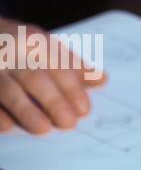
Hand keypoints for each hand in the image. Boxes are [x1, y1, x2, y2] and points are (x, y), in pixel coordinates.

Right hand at [0, 17, 105, 133]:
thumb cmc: (16, 44)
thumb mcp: (42, 45)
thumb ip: (70, 63)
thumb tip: (102, 80)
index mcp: (33, 40)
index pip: (57, 65)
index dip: (72, 88)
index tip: (84, 109)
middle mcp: (10, 52)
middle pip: (35, 78)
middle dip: (53, 101)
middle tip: (69, 123)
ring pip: (8, 91)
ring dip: (26, 111)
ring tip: (44, 129)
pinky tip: (7, 127)